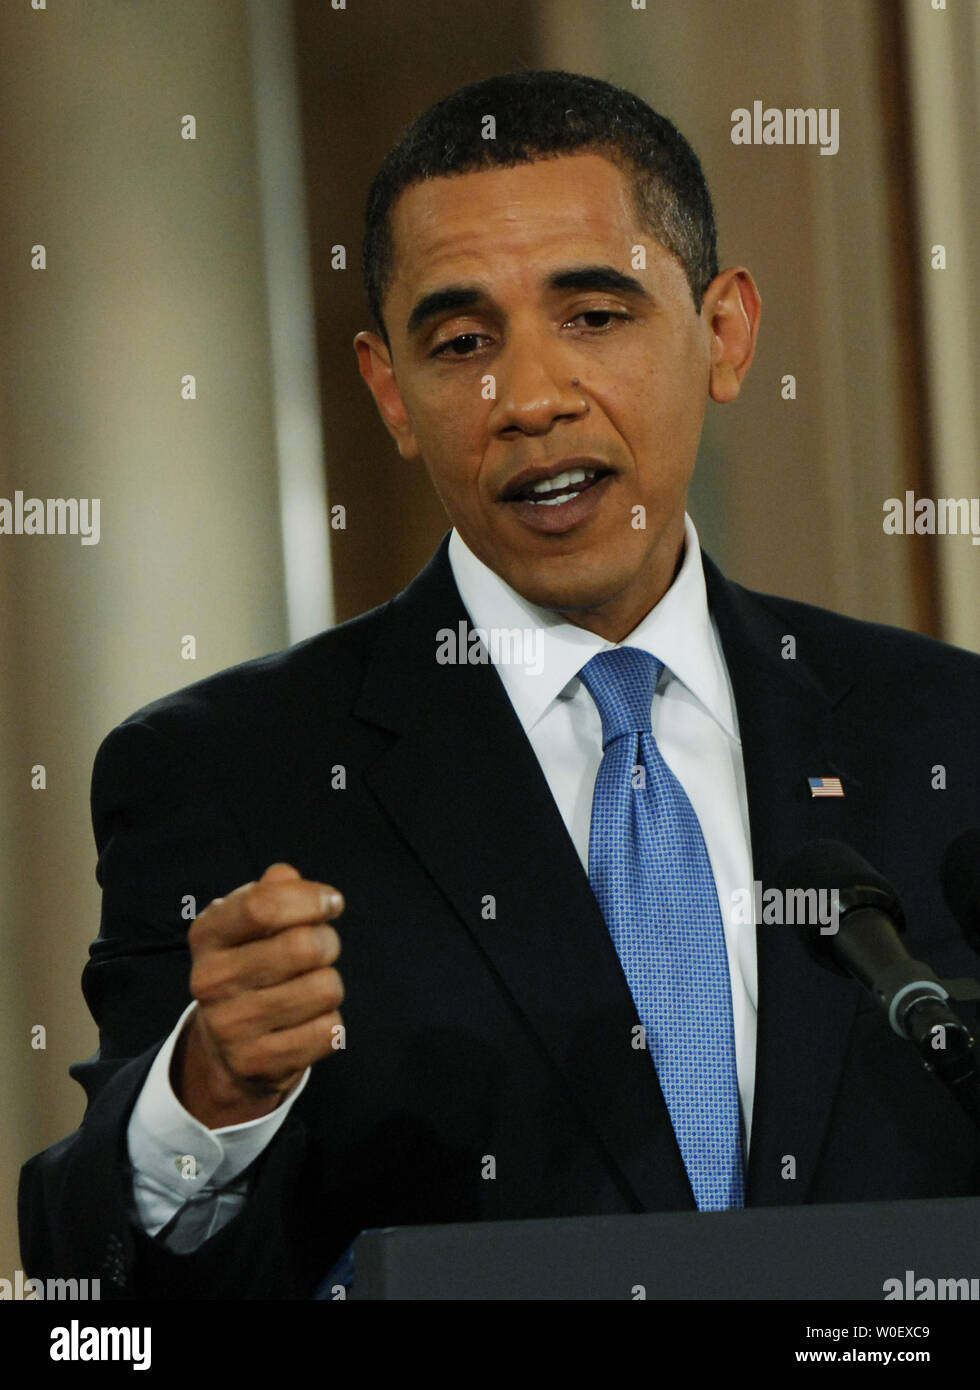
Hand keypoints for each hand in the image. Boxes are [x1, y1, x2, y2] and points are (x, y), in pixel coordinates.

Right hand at [173, 863, 344, 1127]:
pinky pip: (329, 1030)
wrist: (226, 1048)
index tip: (331, 903)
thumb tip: (286, 877)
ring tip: (308, 988)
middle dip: (328, 942)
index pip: (261, 905)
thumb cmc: (250, 966)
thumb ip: (271, 892)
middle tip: (321, 949)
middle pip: (303, 946)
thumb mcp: (249, 923)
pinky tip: (305, 1022)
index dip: (309, 898)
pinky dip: (329, 1023)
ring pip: (325, 988)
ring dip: (329, 984)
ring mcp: (231, 1027)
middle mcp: (210, 981)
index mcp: (207, 935)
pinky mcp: (257, 1063)